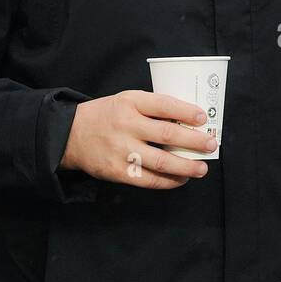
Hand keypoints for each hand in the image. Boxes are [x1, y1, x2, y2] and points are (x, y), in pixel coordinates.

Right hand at [60, 90, 216, 188]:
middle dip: (194, 141)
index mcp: (130, 102)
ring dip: (186, 166)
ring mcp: (121, 150)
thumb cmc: (107, 115)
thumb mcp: (126, 100)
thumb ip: (152, 108)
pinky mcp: (117, 171)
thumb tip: (189, 121)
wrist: (69, 135)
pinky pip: (148, 179)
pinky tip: (180, 179)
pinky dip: (168, 181)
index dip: (187, 112)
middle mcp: (126, 125)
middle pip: (167, 134)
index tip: (203, 119)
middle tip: (211, 145)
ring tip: (202, 168)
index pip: (164, 105)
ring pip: (161, 161)